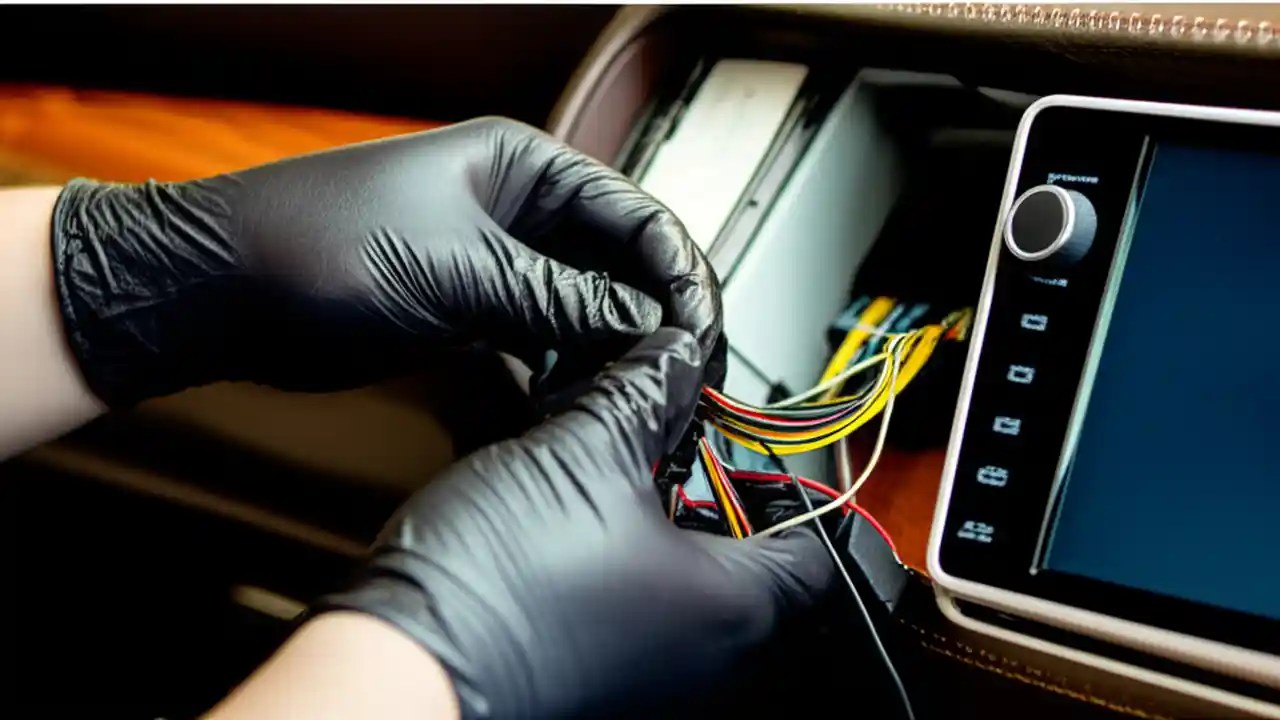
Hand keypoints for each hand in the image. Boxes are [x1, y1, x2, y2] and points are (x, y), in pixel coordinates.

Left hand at [52, 118, 720, 404]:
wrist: (221, 290)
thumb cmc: (316, 243)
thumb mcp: (459, 270)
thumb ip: (562, 300)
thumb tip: (646, 324)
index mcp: (523, 167)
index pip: (637, 215)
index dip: (678, 274)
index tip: (699, 331)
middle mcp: (517, 211)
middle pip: (618, 265)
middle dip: (649, 317)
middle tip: (678, 374)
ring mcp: (494, 263)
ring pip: (583, 309)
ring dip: (606, 352)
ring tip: (626, 397)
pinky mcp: (469, 312)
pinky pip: (540, 341)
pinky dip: (559, 371)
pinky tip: (569, 402)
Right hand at [317, 329, 833, 718]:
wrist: (407, 665)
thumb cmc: (498, 590)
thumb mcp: (586, 452)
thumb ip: (646, 392)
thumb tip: (673, 356)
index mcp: (734, 605)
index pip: (820, 544)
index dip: (796, 478)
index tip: (758, 439)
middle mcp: (706, 653)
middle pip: (750, 554)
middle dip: (710, 484)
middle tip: (673, 435)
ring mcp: (652, 670)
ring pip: (687, 574)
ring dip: (659, 514)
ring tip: (612, 464)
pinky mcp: (600, 671)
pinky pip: (639, 602)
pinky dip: (623, 552)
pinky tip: (572, 513)